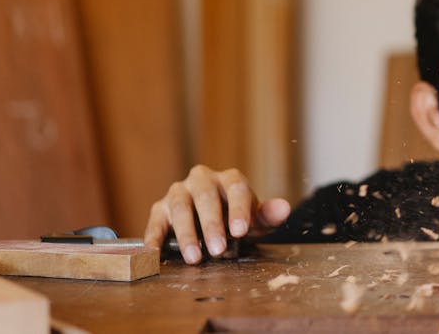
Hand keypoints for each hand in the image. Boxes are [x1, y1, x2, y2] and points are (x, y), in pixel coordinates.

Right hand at [143, 165, 291, 263]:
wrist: (212, 222)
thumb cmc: (236, 220)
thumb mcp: (256, 220)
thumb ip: (268, 215)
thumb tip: (284, 208)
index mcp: (230, 179)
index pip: (236, 189)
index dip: (238, 210)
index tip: (240, 231)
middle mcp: (202, 179)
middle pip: (205, 197)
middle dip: (211, 225)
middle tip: (218, 250)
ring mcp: (179, 192)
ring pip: (180, 208)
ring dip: (187, 234)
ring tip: (195, 258)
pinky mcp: (160, 208)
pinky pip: (155, 222)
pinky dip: (154, 237)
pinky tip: (155, 253)